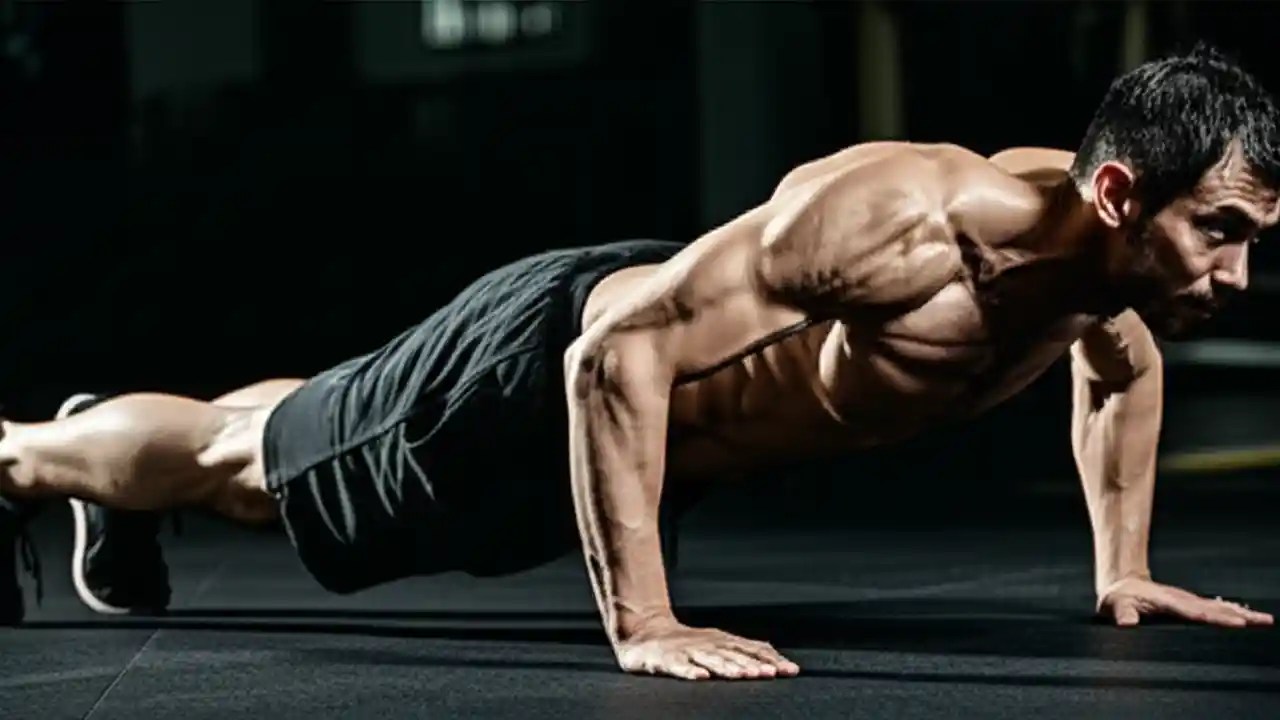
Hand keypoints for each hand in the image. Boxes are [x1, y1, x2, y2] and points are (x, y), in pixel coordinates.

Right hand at [614, 616, 800, 680]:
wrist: (645, 632)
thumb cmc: (687, 643)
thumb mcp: (718, 643)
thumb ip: (744, 650)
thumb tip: (776, 657)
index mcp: (723, 641)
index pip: (752, 649)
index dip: (771, 659)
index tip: (790, 670)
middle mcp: (709, 644)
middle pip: (734, 656)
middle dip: (753, 665)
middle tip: (770, 674)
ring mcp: (688, 651)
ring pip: (710, 660)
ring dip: (727, 667)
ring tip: (742, 676)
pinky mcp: (667, 659)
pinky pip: (679, 666)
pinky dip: (689, 671)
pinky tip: (700, 678)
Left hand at [1098, 576, 1273, 627]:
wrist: (1122, 584)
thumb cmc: (1118, 597)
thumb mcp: (1115, 604)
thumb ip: (1122, 612)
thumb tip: (1127, 623)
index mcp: (1167, 602)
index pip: (1194, 612)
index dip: (1214, 617)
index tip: (1235, 622)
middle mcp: (1182, 600)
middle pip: (1214, 608)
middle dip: (1238, 615)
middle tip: (1262, 621)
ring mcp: (1187, 601)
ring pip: (1219, 607)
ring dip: (1242, 613)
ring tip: (1264, 620)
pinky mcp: (1190, 604)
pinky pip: (1215, 607)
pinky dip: (1233, 610)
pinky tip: (1248, 615)